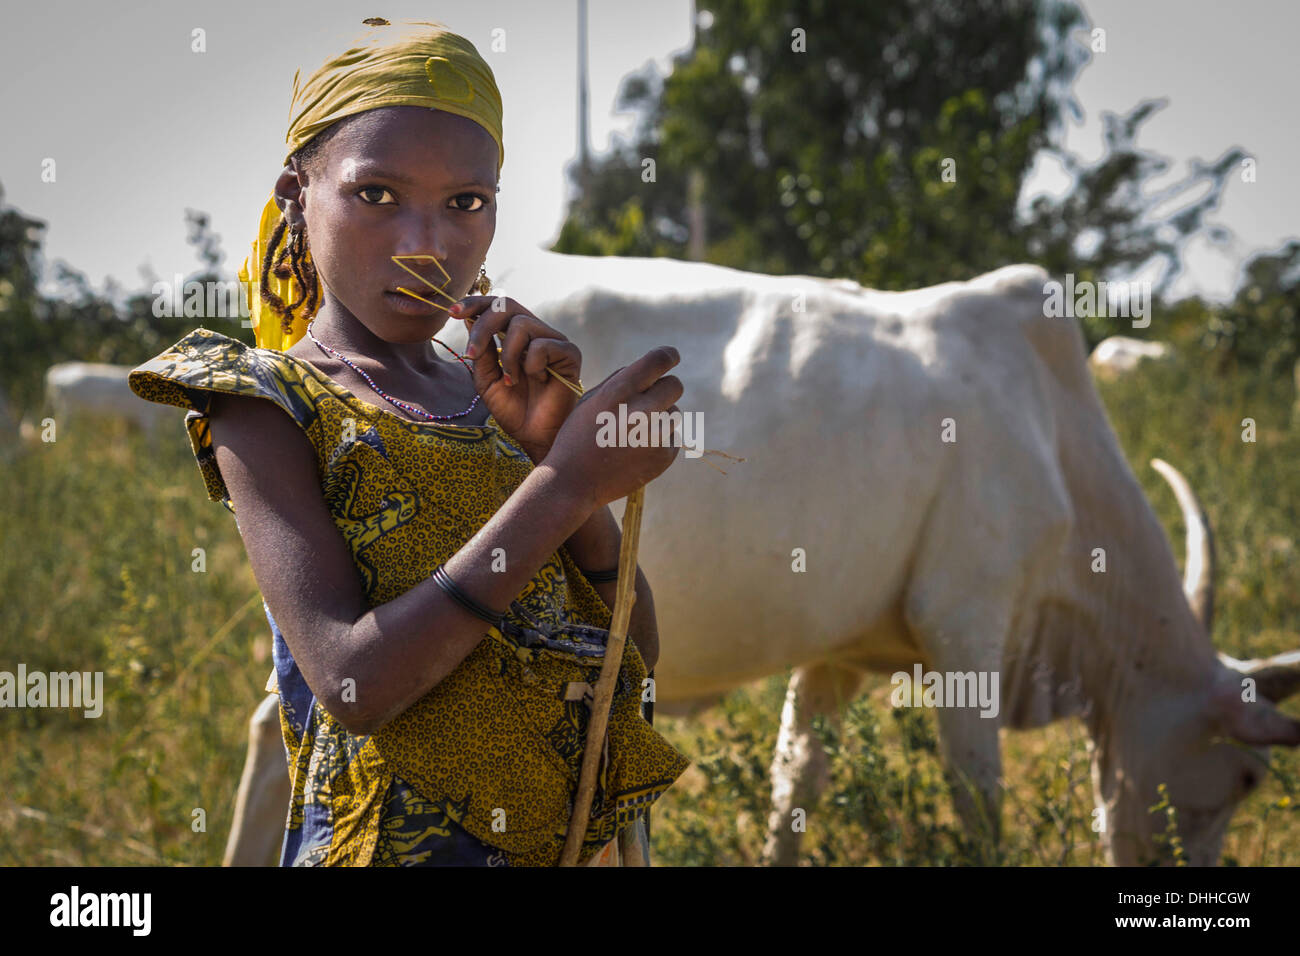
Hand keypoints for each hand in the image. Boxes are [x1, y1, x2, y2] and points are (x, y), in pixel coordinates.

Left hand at [453, 296, 582, 462]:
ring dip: (508, 356)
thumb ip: (481, 351)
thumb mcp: (486, 379)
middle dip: (483, 326)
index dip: (474, 304)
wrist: (534, 436)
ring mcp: (554, 341)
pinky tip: (539, 381)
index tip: (453, 312)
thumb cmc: (513, 410)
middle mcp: (535, 332)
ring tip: (511, 381)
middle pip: (507, 306)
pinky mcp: (569, 353)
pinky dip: (531, 365)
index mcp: (515, 336)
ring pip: (522, 324)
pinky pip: (542, 345)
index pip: (497, 306)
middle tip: (472, 353)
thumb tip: (468, 318)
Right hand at [543, 345, 684, 508]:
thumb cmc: (579, 436)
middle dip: (665, 389)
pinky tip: (635, 451)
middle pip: (675, 385)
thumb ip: (621, 380)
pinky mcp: (664, 456)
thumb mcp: (591, 400)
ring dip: (660, 417)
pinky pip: (672, 437)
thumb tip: (651, 369)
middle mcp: (641, 411)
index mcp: (619, 392)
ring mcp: (655, 436)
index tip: (672, 357)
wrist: (574, 482)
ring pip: (674, 413)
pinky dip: (659, 441)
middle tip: (651, 400)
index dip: (669, 356)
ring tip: (633, 433)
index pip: (658, 361)